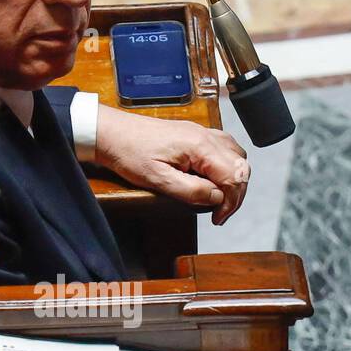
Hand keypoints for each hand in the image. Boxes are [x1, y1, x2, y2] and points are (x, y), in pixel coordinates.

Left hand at [94, 104, 249, 224]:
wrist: (110, 132)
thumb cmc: (128, 152)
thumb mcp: (157, 179)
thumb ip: (191, 190)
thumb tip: (217, 198)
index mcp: (199, 146)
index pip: (235, 176)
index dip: (231, 202)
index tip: (217, 217)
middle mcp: (205, 135)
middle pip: (241, 166)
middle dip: (235, 193)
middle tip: (219, 212)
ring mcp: (200, 132)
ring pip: (235, 156)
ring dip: (233, 178)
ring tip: (217, 198)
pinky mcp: (193, 134)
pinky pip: (222, 148)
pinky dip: (225, 165)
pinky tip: (212, 178)